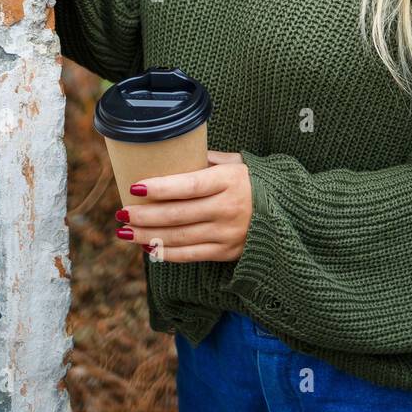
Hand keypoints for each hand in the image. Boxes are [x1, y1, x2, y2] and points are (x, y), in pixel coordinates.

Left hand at [114, 150, 252, 261]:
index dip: (160, 188)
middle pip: (178, 214)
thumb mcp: (238, 164)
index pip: (189, 185)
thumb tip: (172, 156)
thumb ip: (208, 161)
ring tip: (126, 231)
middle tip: (121, 213)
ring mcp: (228, 233)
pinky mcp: (227, 252)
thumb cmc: (256, 182)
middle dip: (145, 215)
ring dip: (148, 235)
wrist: (290, 213)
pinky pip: (190, 255)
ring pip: (180, 237)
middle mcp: (229, 208)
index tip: (134, 187)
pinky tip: (148, 247)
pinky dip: (166, 253)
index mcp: (230, 180)